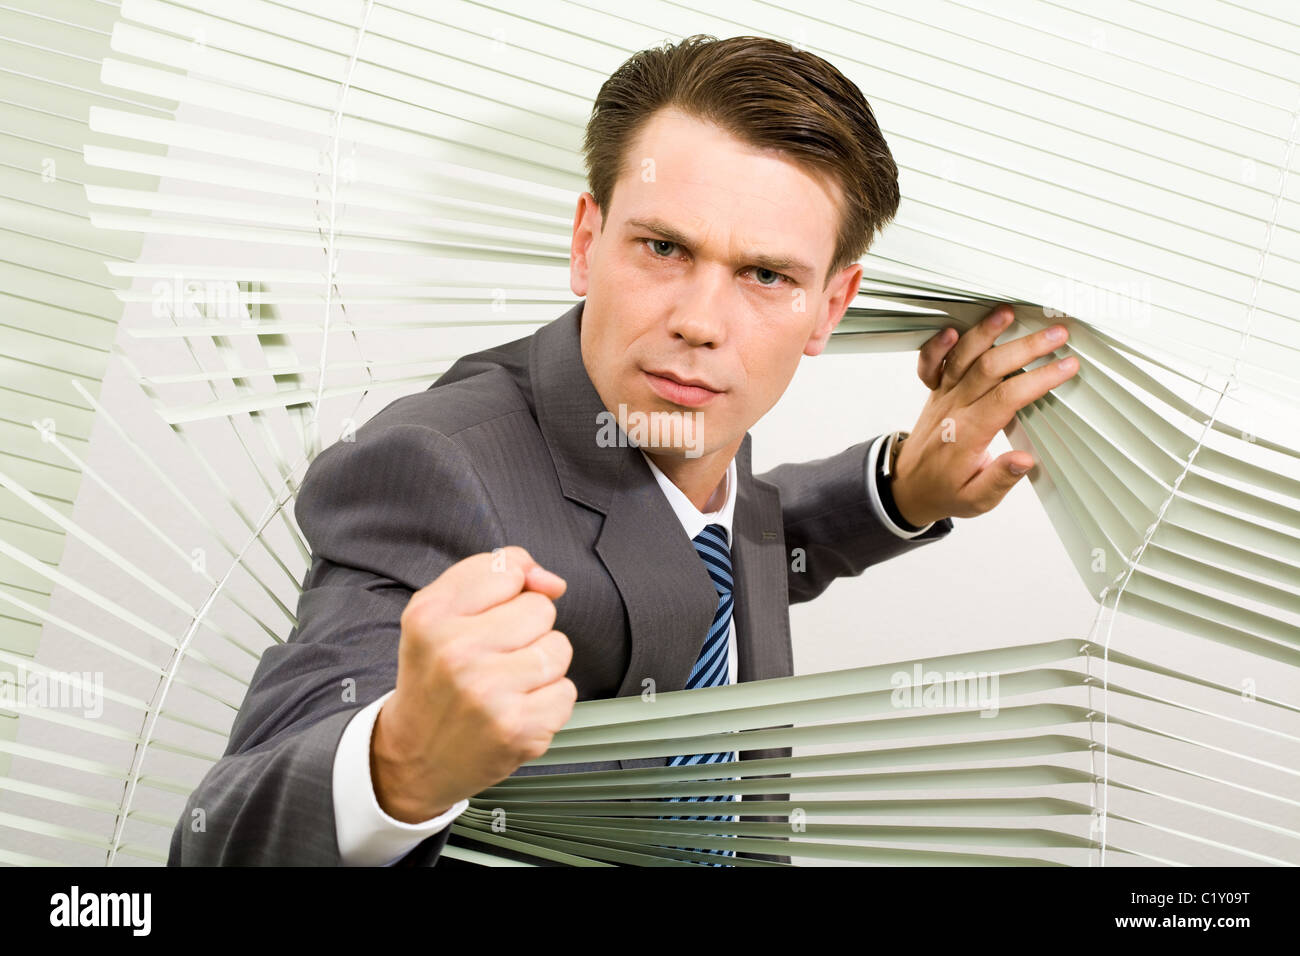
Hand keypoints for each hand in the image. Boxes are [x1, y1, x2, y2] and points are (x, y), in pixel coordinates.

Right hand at [370, 546, 576, 822]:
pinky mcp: (517, 728)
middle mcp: (456, 652)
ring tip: (506, 684)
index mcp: (431, 615)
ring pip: (558, 648)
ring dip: (541, 666)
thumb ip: (493, 575)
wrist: (414, 758)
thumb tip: (552, 582)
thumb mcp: (439, 613)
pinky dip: (548, 702)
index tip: (487, 617)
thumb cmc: (434, 679)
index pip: (508, 570)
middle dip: (526, 630)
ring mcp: (488, 692)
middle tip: (494, 658)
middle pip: (540, 609)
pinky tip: (515, 709)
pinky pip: (566, 691)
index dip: (507, 593)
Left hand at [889, 303, 1078, 525]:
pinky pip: (929, 364)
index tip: (1067, 366)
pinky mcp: (934, 391)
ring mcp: (942, 396)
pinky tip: (952, 330)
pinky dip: (936, 346)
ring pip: (961, 358)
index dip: (1038, 379)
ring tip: (1009, 313)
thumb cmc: (946, 491)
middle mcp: (954, 409)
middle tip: (1058, 334)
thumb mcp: (977, 500)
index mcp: (968, 435)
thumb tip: (1024, 460)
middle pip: (988, 368)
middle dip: (1025, 348)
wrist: (907, 486)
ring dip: (984, 333)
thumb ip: (1000, 479)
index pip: (1006, 399)